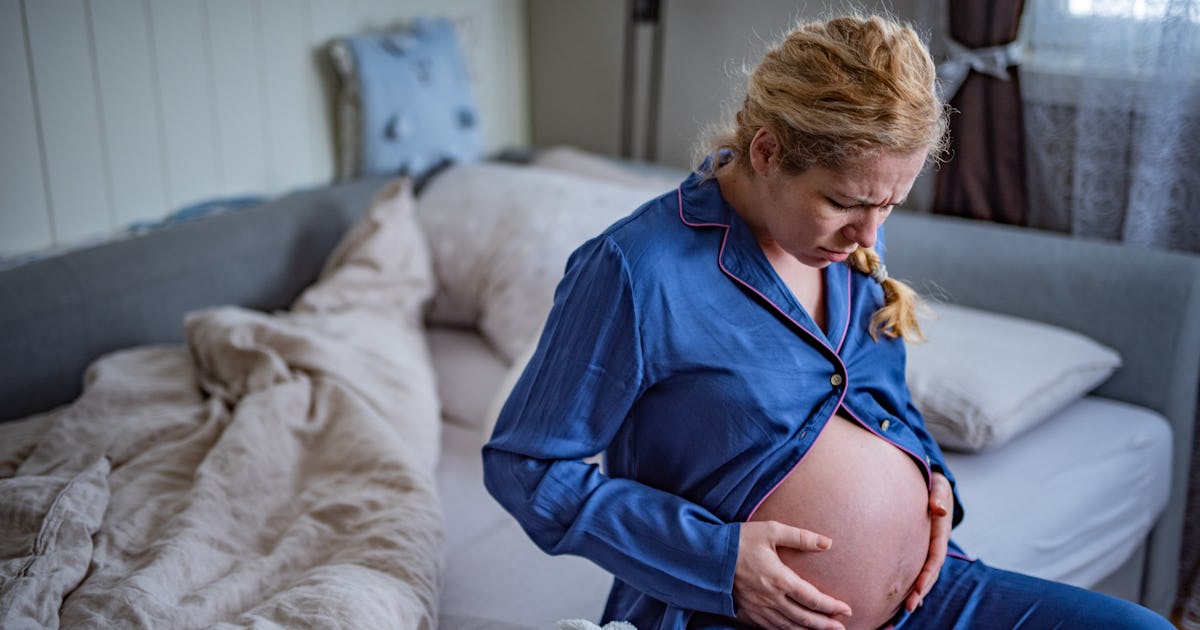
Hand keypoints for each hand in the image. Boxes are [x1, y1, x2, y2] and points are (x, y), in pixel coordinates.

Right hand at [733, 520, 852, 629]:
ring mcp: (758, 608)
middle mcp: (771, 598)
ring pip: (788, 627)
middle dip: (825, 625)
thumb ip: (800, 537)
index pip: (812, 598)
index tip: (846, 610)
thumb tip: (827, 542)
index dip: (832, 606)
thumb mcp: (771, 530)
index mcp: (780, 579)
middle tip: (841, 628)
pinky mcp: (747, 612)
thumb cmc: (740, 540)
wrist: (707, 555)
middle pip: (804, 618)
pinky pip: (770, 628)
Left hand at [904, 472, 952, 612]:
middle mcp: (937, 542)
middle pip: (931, 571)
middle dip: (921, 590)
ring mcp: (930, 544)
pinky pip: (920, 564)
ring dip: (918, 589)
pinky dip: (916, 580)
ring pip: (926, 571)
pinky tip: (907, 595)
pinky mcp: (923, 544)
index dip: (927, 576)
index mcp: (941, 531)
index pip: (935, 559)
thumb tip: (938, 509)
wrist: (936, 482)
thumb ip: (938, 495)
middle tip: (909, 608)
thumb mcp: (939, 485)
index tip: (917, 591)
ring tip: (907, 608)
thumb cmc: (935, 483)